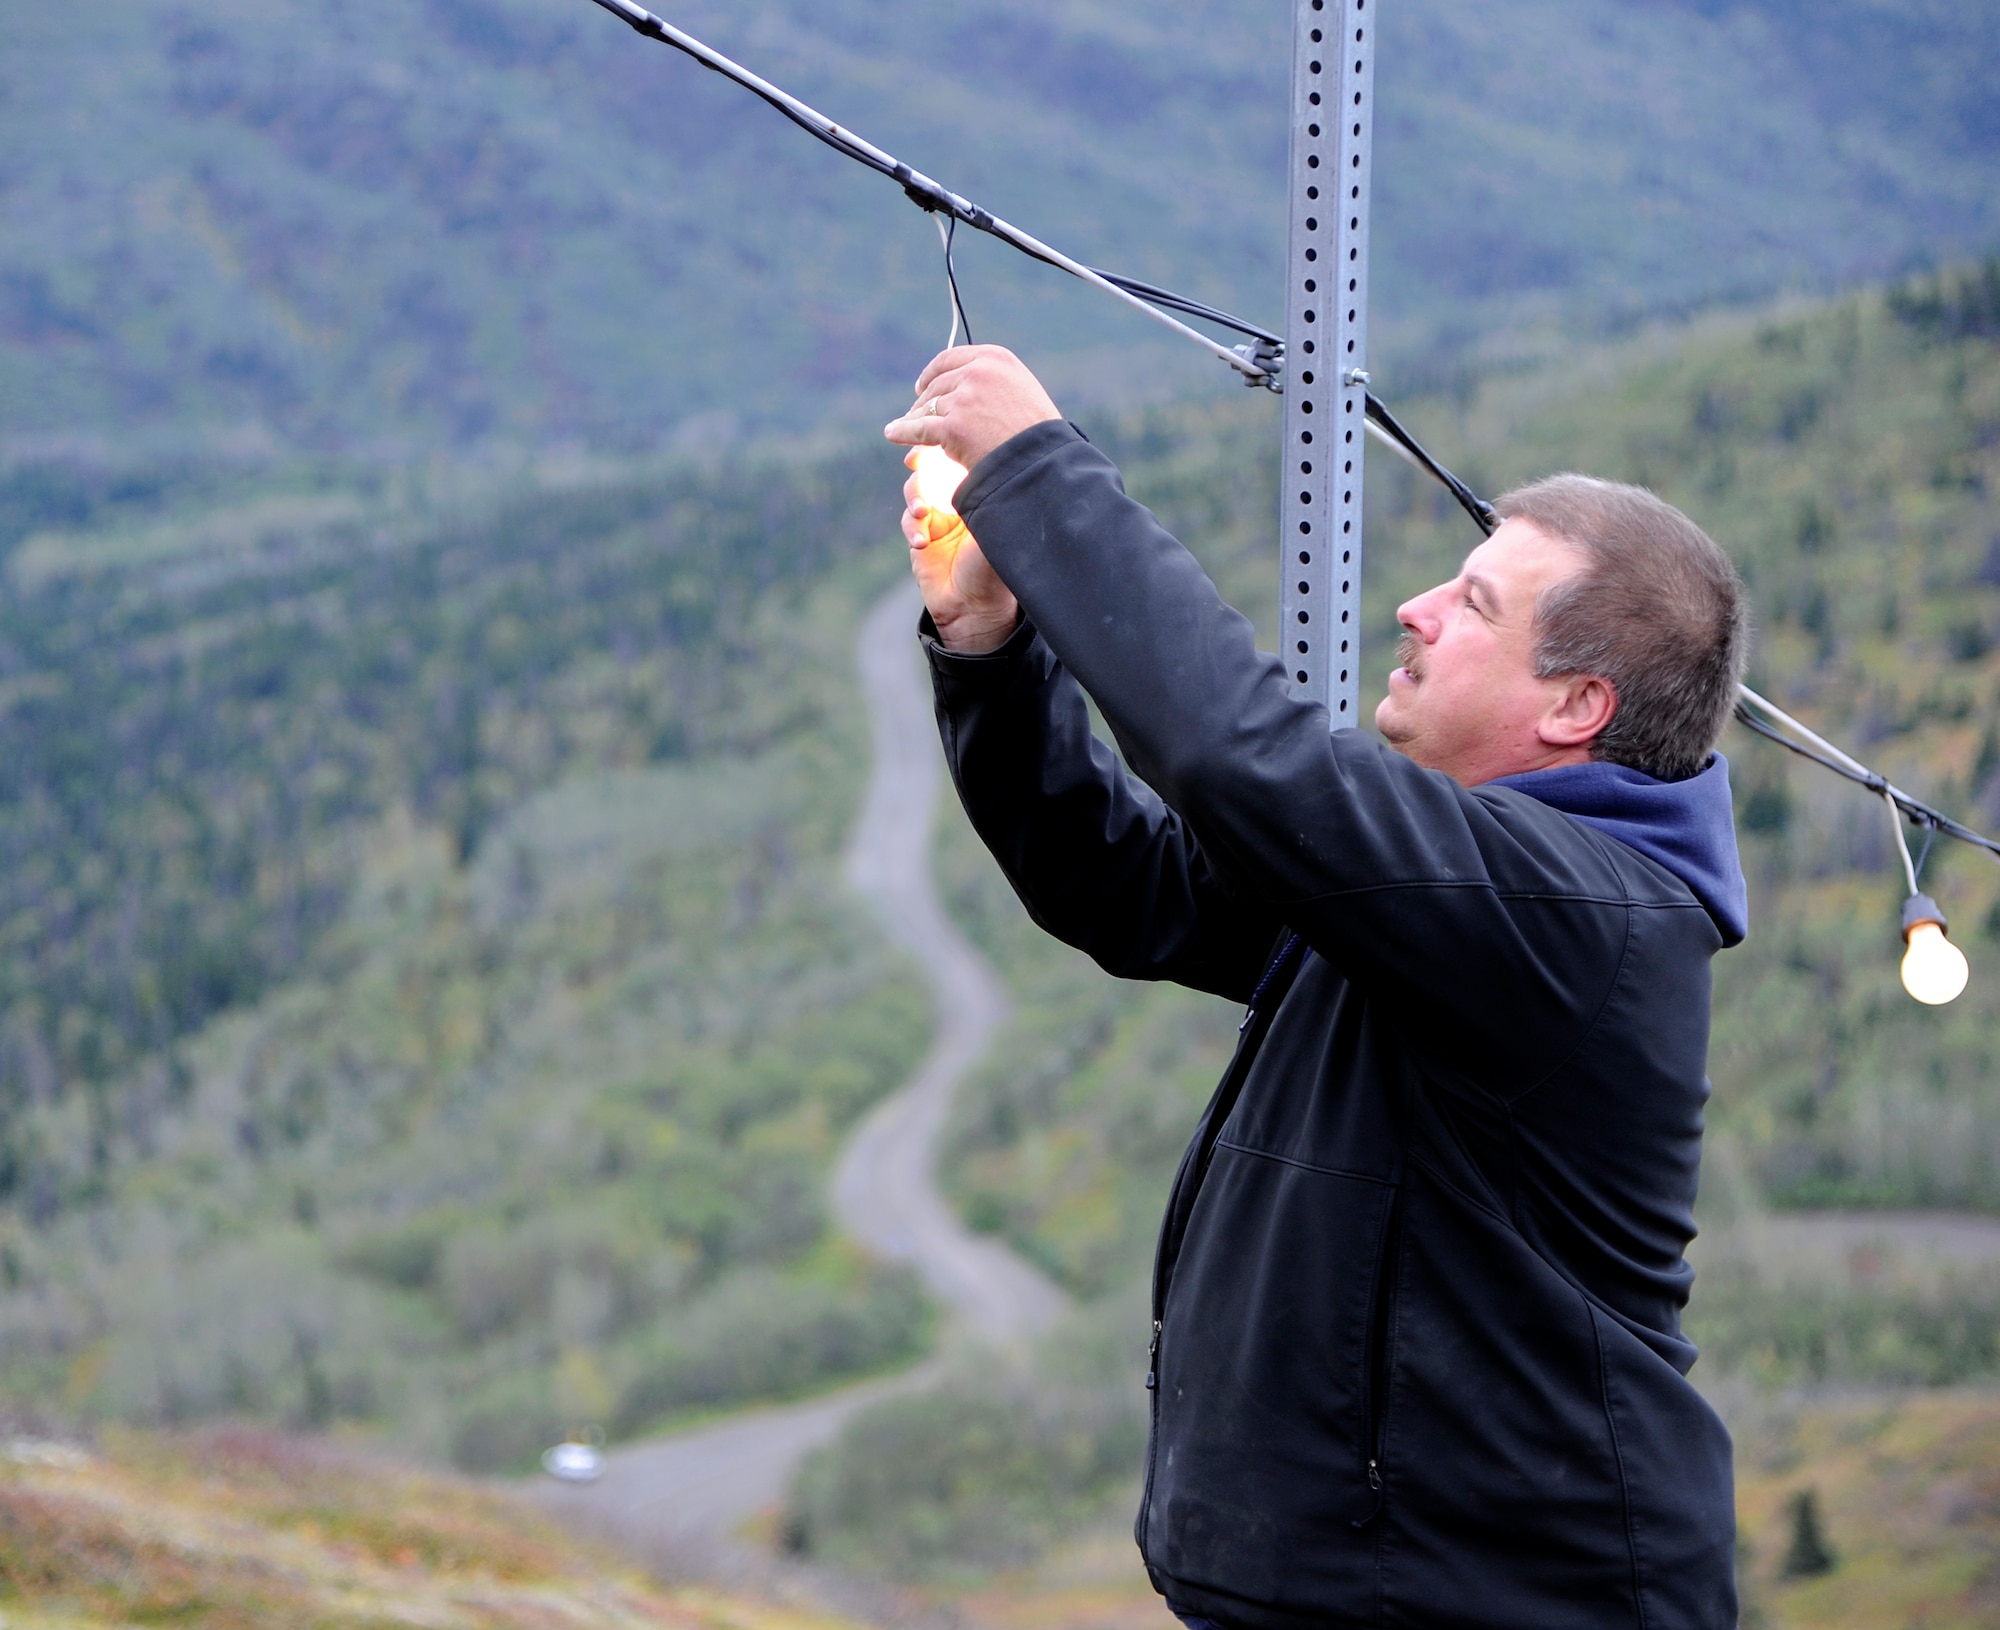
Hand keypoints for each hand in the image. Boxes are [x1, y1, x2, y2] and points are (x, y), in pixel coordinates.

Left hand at [883, 345, 1062, 470]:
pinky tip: (893, 434)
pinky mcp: (952, 426)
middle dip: (923, 399)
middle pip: (937, 384)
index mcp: (996, 358)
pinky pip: (918, 429)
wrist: (1042, 462)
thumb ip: (995, 383)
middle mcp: (978, 372)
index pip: (952, 358)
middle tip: (915, 411)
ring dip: (913, 416)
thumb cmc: (1038, 436)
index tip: (923, 384)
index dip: (933, 372)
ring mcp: (963, 399)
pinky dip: (902, 432)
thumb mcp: (1022, 393)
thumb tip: (967, 386)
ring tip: (904, 426)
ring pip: (926, 406)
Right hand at [901, 453, 1020, 653]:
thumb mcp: (995, 532)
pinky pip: (909, 520)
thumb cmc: (994, 573)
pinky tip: (921, 542)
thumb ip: (983, 499)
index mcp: (984, 495)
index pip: (964, 461)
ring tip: (923, 512)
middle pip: (936, 467)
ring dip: (916, 496)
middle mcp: (962, 503)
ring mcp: (941, 520)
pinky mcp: (922, 538)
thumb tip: (977, 464)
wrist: (975, 612)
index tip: (939, 444)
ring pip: (917, 490)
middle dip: (924, 462)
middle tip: (918, 462)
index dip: (949, 449)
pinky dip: (912, 526)